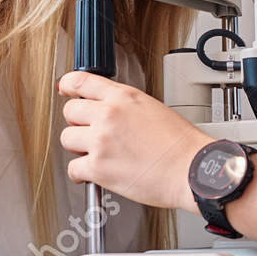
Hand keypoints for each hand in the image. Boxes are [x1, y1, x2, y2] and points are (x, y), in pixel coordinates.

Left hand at [57, 71, 212, 212]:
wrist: (191, 171)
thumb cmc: (181, 145)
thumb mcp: (153, 108)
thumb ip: (125, 106)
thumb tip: (106, 111)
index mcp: (124, 97)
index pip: (81, 81)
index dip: (68, 85)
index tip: (65, 90)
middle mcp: (109, 115)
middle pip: (70, 111)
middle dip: (77, 123)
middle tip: (89, 133)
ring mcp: (100, 141)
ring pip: (67, 139)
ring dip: (78, 148)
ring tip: (96, 154)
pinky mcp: (98, 168)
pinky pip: (73, 169)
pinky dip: (81, 174)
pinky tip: (93, 174)